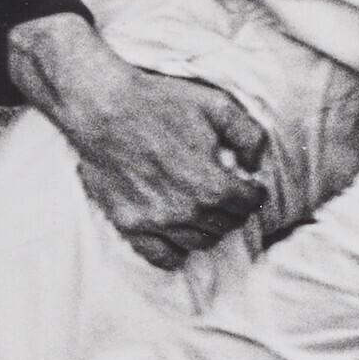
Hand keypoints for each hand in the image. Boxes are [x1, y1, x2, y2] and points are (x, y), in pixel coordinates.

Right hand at [8, 14, 268, 269]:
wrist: (102, 107)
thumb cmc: (158, 102)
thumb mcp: (216, 105)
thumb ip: (249, 135)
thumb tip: (257, 164)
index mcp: (212, 185)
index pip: (249, 204)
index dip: (254, 193)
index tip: (250, 186)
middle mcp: (187, 211)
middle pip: (226, 225)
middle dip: (233, 210)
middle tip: (227, 195)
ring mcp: (156, 222)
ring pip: (199, 242)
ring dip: (208, 228)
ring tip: (203, 210)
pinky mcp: (129, 225)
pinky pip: (162, 257)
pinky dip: (176, 251)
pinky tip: (179, 235)